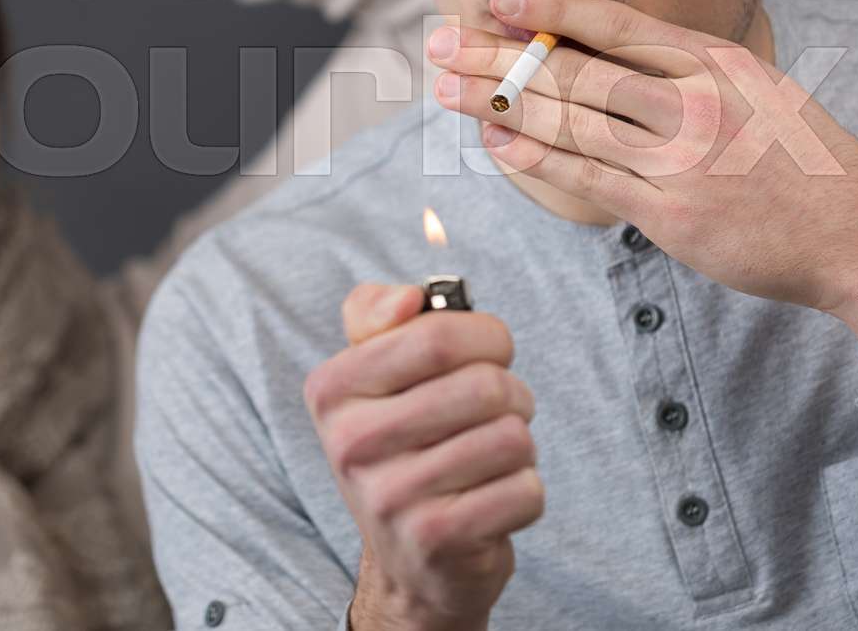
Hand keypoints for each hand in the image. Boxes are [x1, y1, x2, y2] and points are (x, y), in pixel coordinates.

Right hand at [304, 284, 542, 630]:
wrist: (409, 560)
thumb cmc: (403, 445)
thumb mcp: (372, 372)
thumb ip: (377, 313)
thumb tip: (408, 298)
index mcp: (332, 389)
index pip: (438, 335)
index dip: (488, 337)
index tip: (489, 353)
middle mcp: (351, 443)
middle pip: (485, 386)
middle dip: (513, 394)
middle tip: (497, 411)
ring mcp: (391, 497)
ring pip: (513, 438)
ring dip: (520, 446)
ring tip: (489, 459)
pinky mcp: (436, 541)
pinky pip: (525, 491)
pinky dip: (525, 492)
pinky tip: (492, 501)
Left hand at [429, 0, 857, 366]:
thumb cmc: (806, 165)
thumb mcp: (762, 91)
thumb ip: (694, 72)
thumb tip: (624, 55)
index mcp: (716, 61)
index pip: (616, 23)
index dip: (550, 9)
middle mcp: (694, 101)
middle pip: (576, 70)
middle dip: (499, 54)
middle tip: (440, 42)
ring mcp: (680, 158)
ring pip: (569, 121)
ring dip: (499, 101)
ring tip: (447, 87)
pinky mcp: (669, 212)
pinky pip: (586, 178)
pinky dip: (535, 157)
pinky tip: (495, 141)